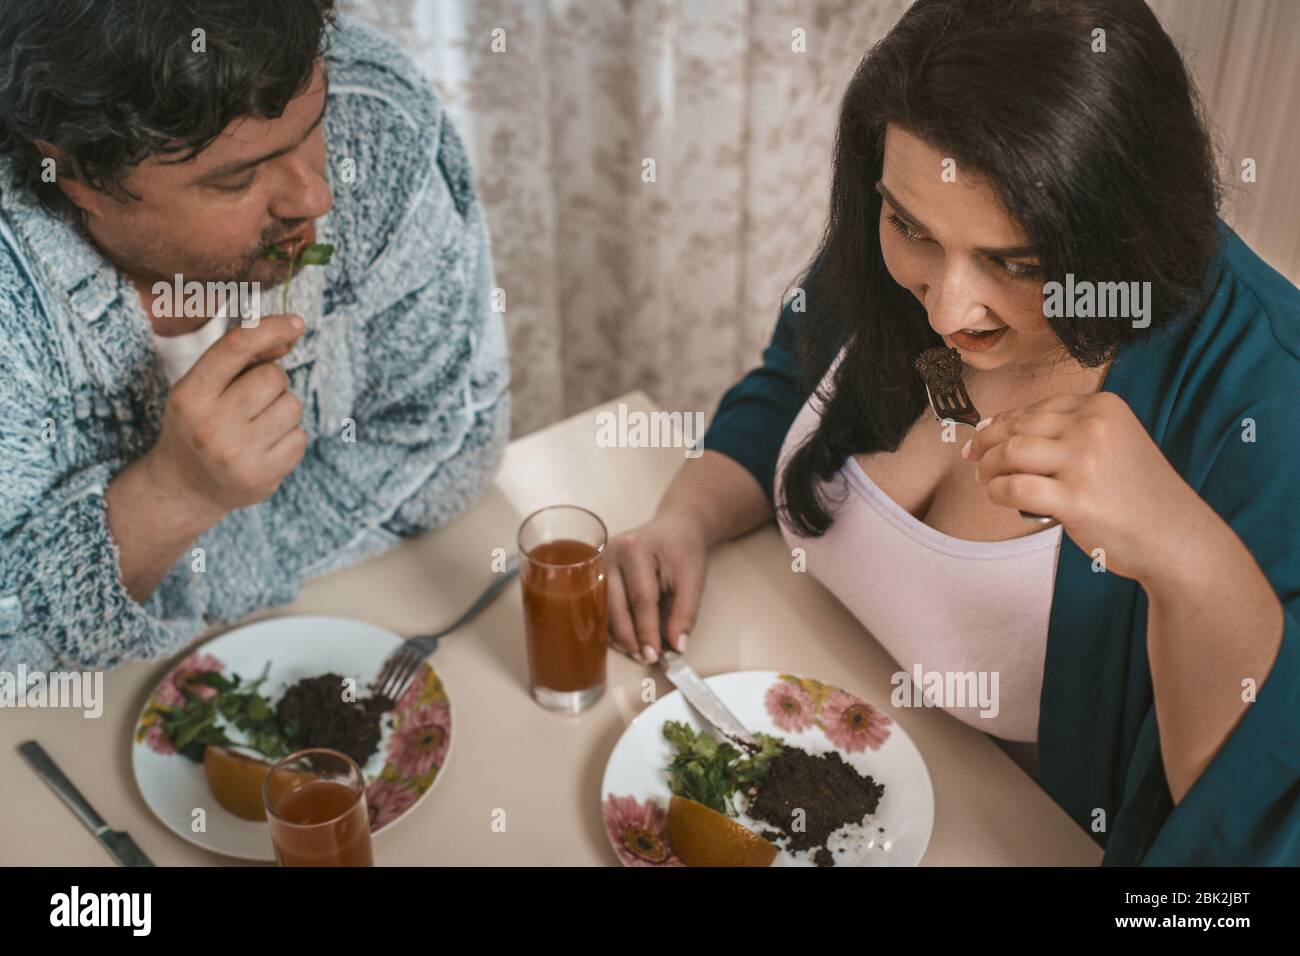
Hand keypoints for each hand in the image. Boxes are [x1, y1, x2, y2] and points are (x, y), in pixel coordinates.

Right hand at [144, 314, 309, 523]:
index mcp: (190, 395)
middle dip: (272, 382)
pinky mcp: (261, 477)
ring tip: (257, 426)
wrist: (185, 486)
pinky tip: (264, 448)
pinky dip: (289, 438)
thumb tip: (289, 336)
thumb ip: (240, 359)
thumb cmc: (200, 423)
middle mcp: (210, 425)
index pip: (235, 348)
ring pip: (292, 406)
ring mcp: (237, 454)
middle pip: (273, 377)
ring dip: (283, 410)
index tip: (297, 323)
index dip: (271, 328)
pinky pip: (301, 438)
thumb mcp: (202, 387)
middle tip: (252, 401)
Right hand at [605, 511, 707, 662]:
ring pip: (602, 609)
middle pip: (615, 605)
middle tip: (644, 658)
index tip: (654, 655)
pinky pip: (600, 605)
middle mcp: (611, 553)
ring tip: (636, 652)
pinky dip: (611, 625)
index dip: (647, 630)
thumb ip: (686, 612)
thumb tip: (677, 646)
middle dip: (629, 637)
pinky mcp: (596, 572)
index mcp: (636, 549)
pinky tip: (624, 639)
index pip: (641, 598)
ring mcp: (599, 562)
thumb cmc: (683, 549)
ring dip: (618, 635)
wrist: (675, 527)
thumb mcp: (694, 578)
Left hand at [964, 391, 1205, 582]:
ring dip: (988, 467)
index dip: (1002, 422)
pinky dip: (997, 492)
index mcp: (1103, 407)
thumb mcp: (1115, 444)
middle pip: (1017, 427)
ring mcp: (1084, 461)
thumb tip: (999, 429)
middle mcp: (1093, 427)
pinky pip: (1014, 488)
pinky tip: (998, 496)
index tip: (983, 435)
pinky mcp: (1075, 498)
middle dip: (986, 443)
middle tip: (971, 458)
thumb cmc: (1139, 495)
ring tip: (984, 479)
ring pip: (1010, 452)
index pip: (1036, 408)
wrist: (1176, 537)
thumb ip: (1070, 433)